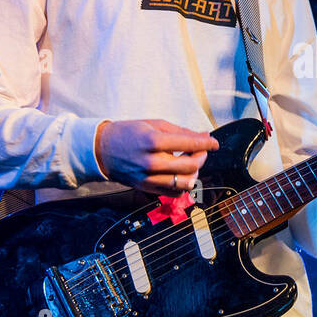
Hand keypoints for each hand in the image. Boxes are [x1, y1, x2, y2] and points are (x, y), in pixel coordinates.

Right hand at [95, 119, 218, 194]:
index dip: (207, 144)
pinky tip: (180, 173)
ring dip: (194, 172)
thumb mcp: (154, 124)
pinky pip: (174, 192)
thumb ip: (180, 132)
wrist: (102, 150)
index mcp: (154, 141)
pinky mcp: (147, 188)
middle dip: (202, 157)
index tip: (214, 143)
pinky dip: (183, 184)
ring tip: (190, 162)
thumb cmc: (129, 133)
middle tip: (201, 151)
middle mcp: (152, 162)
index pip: (190, 144)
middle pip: (191, 165)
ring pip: (185, 182)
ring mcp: (149, 178)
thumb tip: (204, 136)